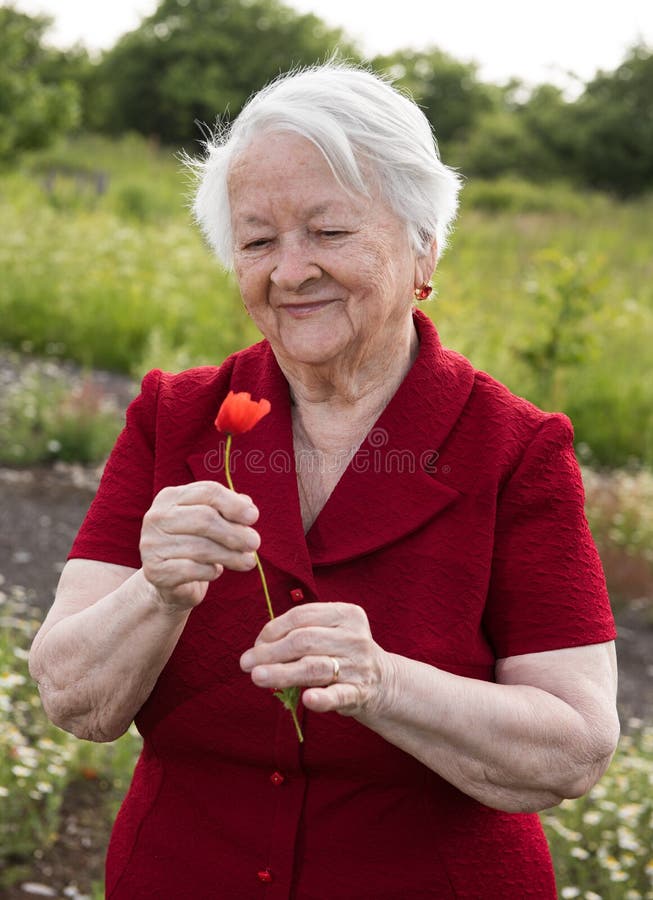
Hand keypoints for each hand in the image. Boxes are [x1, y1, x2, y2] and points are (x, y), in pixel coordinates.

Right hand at [140, 480, 259, 610]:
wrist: (169, 581)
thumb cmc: (195, 544)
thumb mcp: (211, 522)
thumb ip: (228, 510)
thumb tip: (247, 506)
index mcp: (170, 497)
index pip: (207, 492)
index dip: (233, 504)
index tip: (253, 517)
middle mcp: (156, 517)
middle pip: (205, 518)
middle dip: (235, 532)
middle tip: (255, 543)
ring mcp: (152, 544)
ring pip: (200, 547)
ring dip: (230, 555)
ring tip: (248, 561)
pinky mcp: (155, 571)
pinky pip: (192, 570)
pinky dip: (211, 571)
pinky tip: (217, 571)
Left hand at [239, 602, 394, 716]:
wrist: (383, 681)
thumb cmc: (343, 653)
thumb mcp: (331, 633)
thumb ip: (301, 633)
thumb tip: (259, 648)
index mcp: (346, 614)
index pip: (301, 617)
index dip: (273, 629)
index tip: (256, 644)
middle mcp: (354, 637)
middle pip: (304, 641)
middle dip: (270, 652)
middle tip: (247, 663)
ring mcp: (359, 665)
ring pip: (314, 667)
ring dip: (282, 673)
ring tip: (257, 677)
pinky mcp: (360, 693)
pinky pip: (339, 695)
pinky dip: (322, 699)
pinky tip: (307, 700)